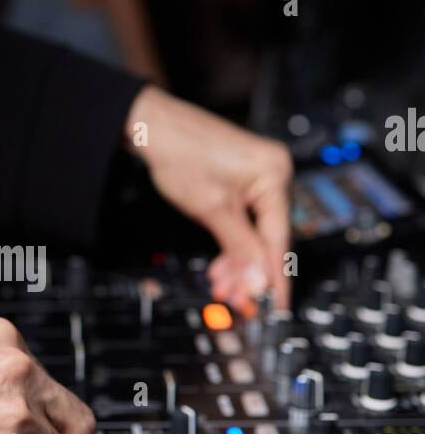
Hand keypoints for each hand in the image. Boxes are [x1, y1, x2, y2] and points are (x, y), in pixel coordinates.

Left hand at [124, 85, 293, 310]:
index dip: (275, 278)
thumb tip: (259, 282)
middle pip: (268, 238)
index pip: (279, 239)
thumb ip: (239, 249)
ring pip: (255, 232)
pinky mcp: (243, 179)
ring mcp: (259, 175)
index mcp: (275, 175)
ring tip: (222, 287)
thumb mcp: (212, 209)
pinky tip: (221, 266)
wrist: (153, 125)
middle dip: (249, 273)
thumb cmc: (181, 153)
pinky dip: (233, 243)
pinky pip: (246, 220)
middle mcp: (274, 173)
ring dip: (239, 262)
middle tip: (236, 302)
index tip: (274, 308)